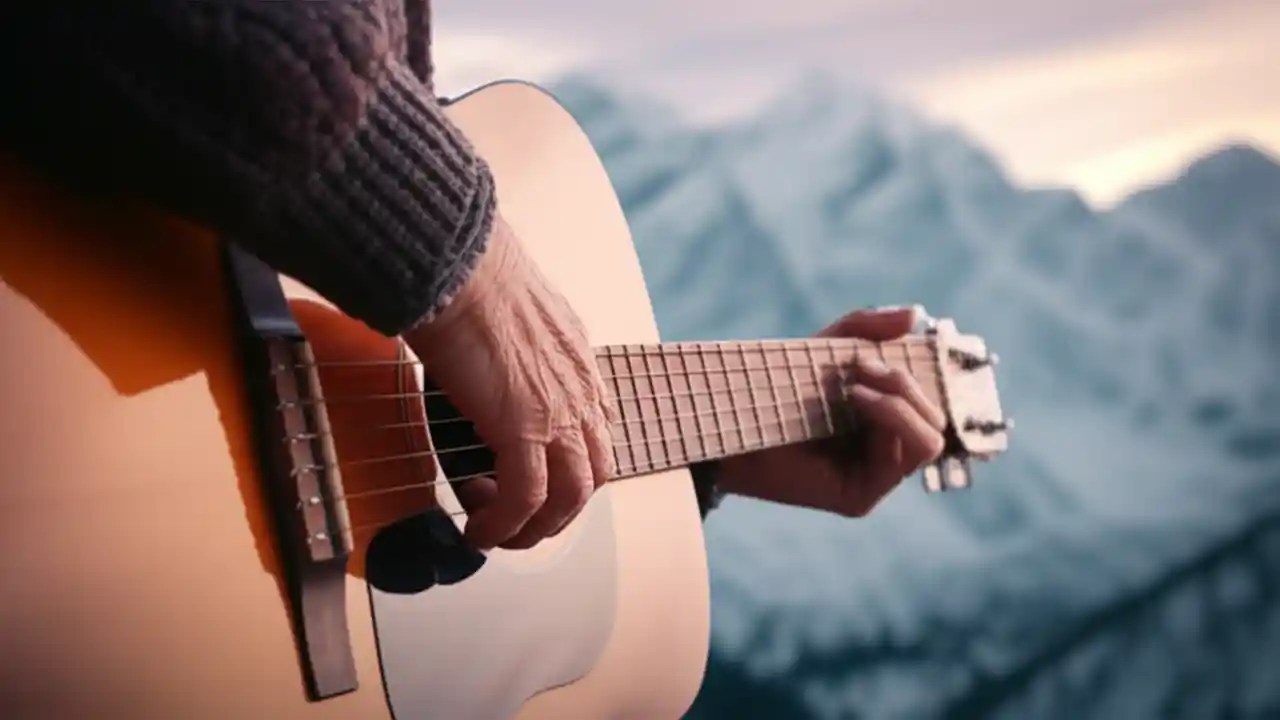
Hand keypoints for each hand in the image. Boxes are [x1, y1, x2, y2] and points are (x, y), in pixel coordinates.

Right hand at [403, 212, 615, 549]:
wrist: (459, 263)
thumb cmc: (468, 272)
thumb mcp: (508, 308)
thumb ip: (510, 337)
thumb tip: (474, 347)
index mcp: (577, 357)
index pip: (597, 427)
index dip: (572, 464)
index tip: (538, 477)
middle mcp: (579, 387)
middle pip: (594, 473)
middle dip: (559, 510)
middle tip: (519, 520)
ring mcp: (559, 411)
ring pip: (570, 497)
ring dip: (536, 526)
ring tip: (498, 534)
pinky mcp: (526, 428)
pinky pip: (525, 498)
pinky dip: (504, 523)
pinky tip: (478, 528)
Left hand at [715, 307, 945, 516]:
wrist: (728, 418)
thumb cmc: (772, 387)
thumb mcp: (823, 349)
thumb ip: (865, 329)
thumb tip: (916, 314)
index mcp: (879, 424)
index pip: (927, 401)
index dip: (917, 372)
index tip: (884, 348)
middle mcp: (882, 454)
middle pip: (934, 418)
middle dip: (905, 382)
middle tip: (862, 364)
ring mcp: (874, 478)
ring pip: (930, 438)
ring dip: (901, 400)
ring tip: (856, 385)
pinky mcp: (861, 496)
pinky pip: (907, 457)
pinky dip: (890, 417)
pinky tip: (854, 399)